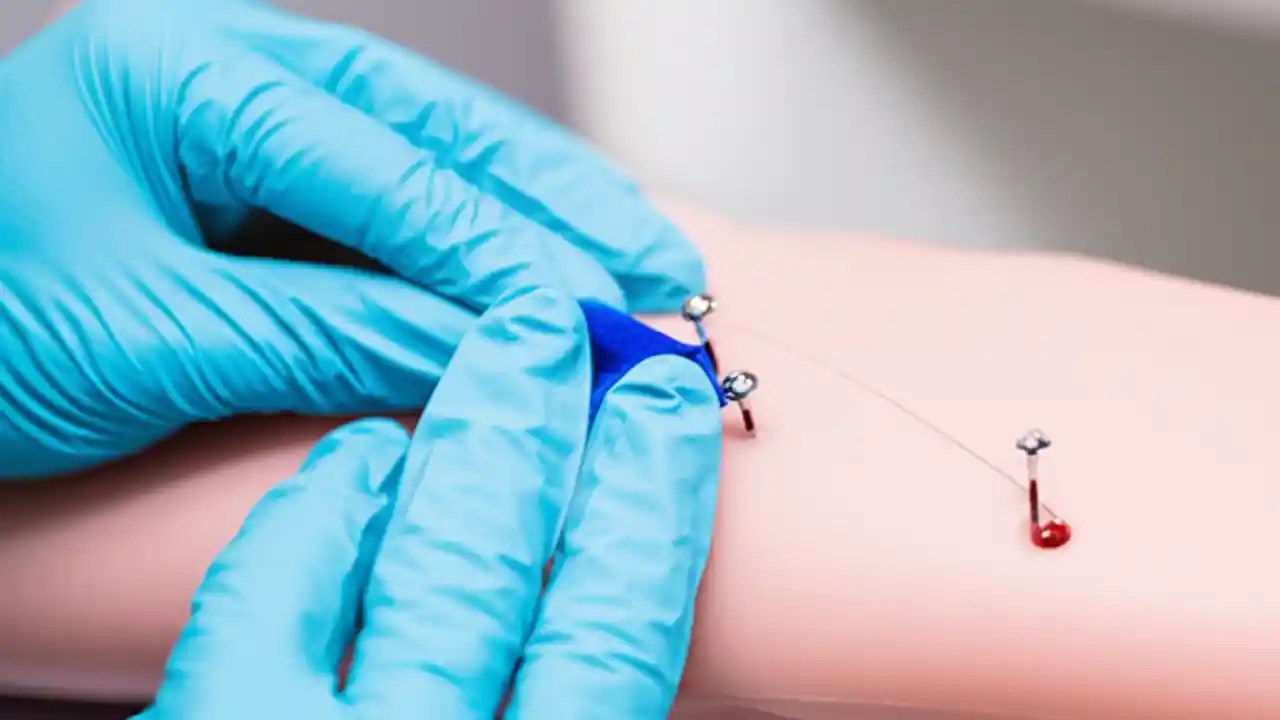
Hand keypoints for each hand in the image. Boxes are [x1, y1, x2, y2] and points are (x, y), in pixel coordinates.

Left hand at [0, 0, 702, 476]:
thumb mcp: (151, 337)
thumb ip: (329, 334)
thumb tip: (483, 351)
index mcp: (184, 77)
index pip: (387, 173)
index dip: (502, 253)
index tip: (590, 316)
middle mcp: (235, 72)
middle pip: (440, 132)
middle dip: (559, 207)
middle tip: (658, 267)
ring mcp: (263, 119)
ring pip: (440, 155)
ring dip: (544, 214)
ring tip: (640, 255)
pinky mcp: (278, 177)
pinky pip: (406, 198)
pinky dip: (486, 236)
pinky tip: (556, 259)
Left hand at [136, 288, 721, 718]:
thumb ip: (571, 713)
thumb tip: (604, 615)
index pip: (613, 628)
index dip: (649, 504)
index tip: (667, 409)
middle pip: (511, 567)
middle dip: (558, 433)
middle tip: (585, 327)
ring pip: (409, 565)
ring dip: (462, 442)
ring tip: (502, 349)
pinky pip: (267, 603)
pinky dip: (322, 516)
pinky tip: (362, 460)